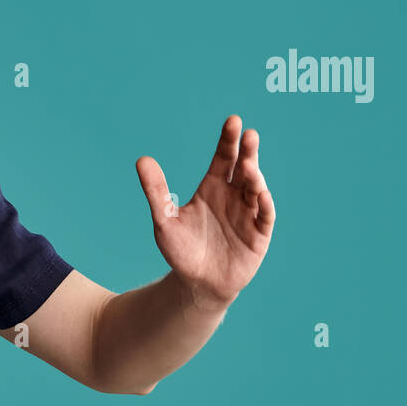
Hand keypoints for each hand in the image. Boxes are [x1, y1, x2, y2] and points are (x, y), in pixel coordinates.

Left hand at [135, 116, 275, 310]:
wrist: (197, 284)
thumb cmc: (180, 250)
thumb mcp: (164, 220)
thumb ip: (156, 191)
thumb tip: (141, 159)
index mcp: (212, 188)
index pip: (223, 158)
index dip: (228, 141)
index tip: (232, 121)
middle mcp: (233, 196)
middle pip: (243, 168)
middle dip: (247, 151)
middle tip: (249, 134)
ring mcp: (248, 214)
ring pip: (255, 189)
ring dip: (255, 176)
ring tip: (249, 165)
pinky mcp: (258, 235)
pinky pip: (264, 216)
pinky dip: (264, 205)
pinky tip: (260, 193)